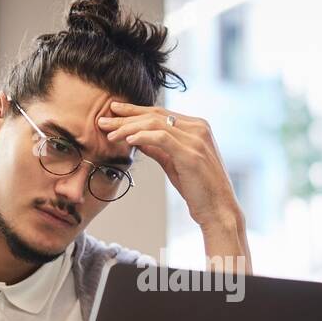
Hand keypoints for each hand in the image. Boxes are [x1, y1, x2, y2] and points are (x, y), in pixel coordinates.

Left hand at [97, 101, 241, 230]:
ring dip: (128, 127)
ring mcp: (196, 139)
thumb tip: (137, 139)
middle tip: (102, 119)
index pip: (160, 113)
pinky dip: (143, 136)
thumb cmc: (199, 189)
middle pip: (155, 115)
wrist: (218, 210)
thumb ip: (159, 149)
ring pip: (155, 124)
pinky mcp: (191, 153)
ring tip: (109, 134)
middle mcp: (198, 128)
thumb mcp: (175, 164)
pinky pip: (162, 138)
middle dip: (126, 116)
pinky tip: (128, 141)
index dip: (134, 111)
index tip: (113, 111)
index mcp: (197, 127)